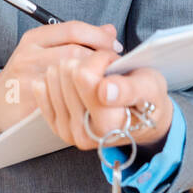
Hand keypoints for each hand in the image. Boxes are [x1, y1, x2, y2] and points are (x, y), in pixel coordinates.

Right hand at [0, 20, 120, 135]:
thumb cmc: (27, 75)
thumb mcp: (46, 50)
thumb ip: (77, 39)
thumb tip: (109, 30)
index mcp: (34, 38)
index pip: (73, 29)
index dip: (99, 37)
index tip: (114, 47)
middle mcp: (29, 55)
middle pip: (75, 51)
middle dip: (101, 59)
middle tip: (116, 68)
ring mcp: (28, 79)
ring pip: (72, 75)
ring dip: (95, 79)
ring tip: (107, 82)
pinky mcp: (31, 102)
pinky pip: (64, 97)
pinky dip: (83, 97)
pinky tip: (92, 99)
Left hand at [31, 50, 173, 152]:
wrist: (140, 119)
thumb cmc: (147, 98)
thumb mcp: (150, 87)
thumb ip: (129, 89)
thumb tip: (105, 90)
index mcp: (110, 126)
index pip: (84, 76)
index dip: (100, 58)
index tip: (114, 60)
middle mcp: (85, 134)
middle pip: (66, 73)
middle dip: (88, 61)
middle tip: (105, 70)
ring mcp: (67, 132)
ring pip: (52, 76)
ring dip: (74, 67)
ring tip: (94, 76)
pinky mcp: (55, 126)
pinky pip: (42, 88)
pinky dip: (56, 77)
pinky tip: (72, 81)